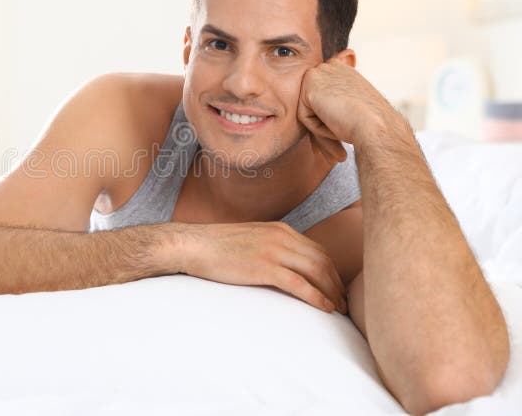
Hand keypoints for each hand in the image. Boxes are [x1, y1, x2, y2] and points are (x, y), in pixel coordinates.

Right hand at [177, 221, 347, 313]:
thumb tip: (281, 265)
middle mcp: (282, 237)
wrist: (194, 245)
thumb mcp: (250, 239)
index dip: (332, 271)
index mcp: (280, 230)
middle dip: (337, 283)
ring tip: (338, 308)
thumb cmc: (216, 246)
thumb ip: (270, 247)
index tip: (336, 288)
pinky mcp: (265, 267)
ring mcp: (274, 251)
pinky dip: (317, 297)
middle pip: (323, 260)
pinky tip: (325, 308)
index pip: (317, 249)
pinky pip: (300, 284)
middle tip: (344, 302)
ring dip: (332, 292)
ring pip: (317, 271)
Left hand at [296, 51, 400, 165]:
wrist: (376, 126)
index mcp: (341, 67)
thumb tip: (323, 103)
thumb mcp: (355, 102)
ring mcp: (318, 74)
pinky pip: (304, 117)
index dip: (334, 113)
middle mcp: (329, 66)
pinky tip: (336, 122)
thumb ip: (337, 96)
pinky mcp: (309, 88)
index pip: (323, 96)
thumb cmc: (370, 121)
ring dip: (323, 124)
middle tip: (347, 124)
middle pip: (313, 103)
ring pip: (308, 111)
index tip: (351, 117)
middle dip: (327, 118)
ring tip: (343, 123)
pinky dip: (318, 127)